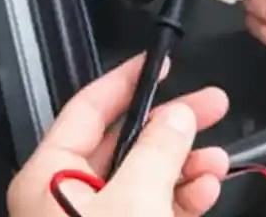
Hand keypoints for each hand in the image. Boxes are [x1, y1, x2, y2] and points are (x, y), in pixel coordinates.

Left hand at [7, 56, 229, 216]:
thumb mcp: (135, 199)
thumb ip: (158, 150)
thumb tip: (177, 116)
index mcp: (47, 177)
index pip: (87, 109)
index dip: (126, 81)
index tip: (158, 62)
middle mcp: (64, 197)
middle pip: (124, 142)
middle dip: (173, 125)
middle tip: (211, 104)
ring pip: (145, 178)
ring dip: (185, 165)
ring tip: (217, 158)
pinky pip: (154, 208)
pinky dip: (182, 197)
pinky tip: (206, 189)